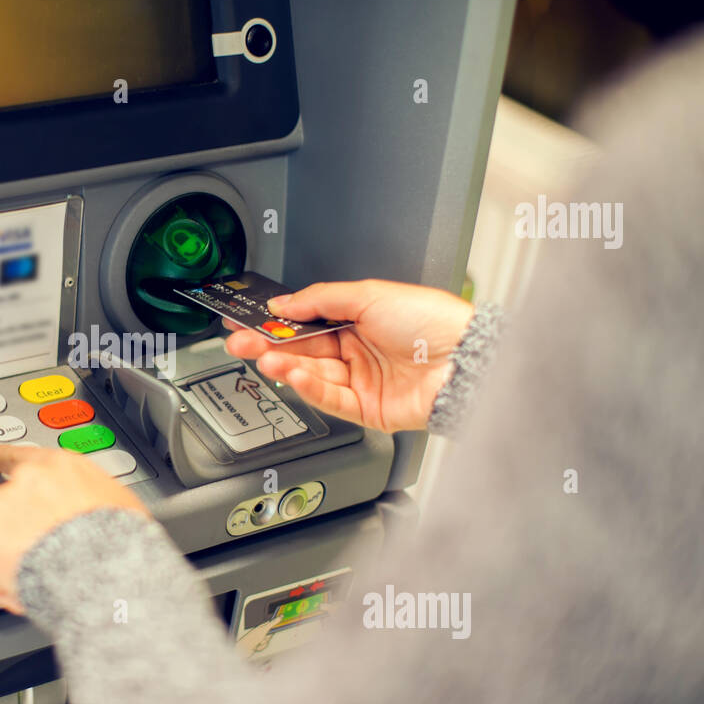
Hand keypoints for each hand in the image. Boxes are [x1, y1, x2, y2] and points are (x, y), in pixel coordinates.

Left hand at [0, 445, 148, 614]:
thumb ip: (91, 497)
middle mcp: (26, 480)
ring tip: (42, 576)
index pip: (23, 456)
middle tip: (46, 555)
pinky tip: (23, 589)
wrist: (102, 570)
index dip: (5, 457)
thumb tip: (92, 510)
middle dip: (22, 529)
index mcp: (59, 466)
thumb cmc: (120, 541)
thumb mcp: (119, 503)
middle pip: (10, 503)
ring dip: (12, 556)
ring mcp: (1, 508)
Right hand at [223, 279, 473, 432]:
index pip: (307, 322)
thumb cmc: (433, 322)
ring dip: (286, 365)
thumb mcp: (370, 294)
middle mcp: (359, 352)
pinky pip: (330, 399)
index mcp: (360, 320)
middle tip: (239, 341)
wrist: (464, 360)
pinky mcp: (368, 409)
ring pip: (313, 374)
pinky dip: (309, 387)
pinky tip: (294, 374)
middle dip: (269, 345)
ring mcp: (362, 381)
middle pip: (304, 350)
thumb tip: (285, 304)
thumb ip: (321, 298)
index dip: (276, 322)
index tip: (248, 320)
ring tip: (266, 358)